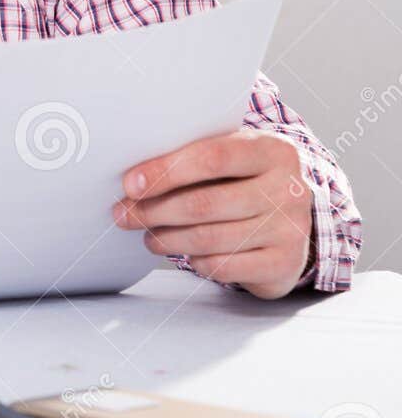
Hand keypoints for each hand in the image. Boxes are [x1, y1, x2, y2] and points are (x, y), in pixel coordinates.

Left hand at [114, 129, 314, 299]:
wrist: (294, 220)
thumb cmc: (246, 182)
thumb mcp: (231, 157)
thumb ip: (193, 157)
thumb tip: (134, 178)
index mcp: (272, 150)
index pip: (211, 158)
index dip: (165, 172)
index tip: (130, 184)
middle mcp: (288, 189)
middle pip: (204, 203)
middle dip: (154, 210)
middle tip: (124, 214)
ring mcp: (290, 228)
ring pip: (208, 238)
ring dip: (167, 238)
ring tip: (149, 235)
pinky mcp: (284, 263)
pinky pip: (224, 266)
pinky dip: (195, 261)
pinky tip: (185, 253)